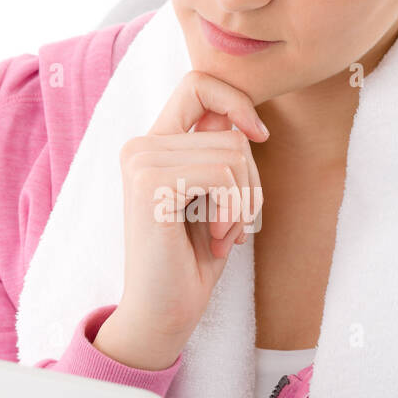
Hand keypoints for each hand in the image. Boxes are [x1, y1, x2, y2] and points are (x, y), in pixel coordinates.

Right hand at [95, 72, 266, 369]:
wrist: (163, 313)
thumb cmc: (192, 260)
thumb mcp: (214, 197)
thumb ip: (219, 154)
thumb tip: (242, 121)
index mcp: (152, 144)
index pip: (198, 84)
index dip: (237, 102)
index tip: (258, 136)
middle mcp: (139, 146)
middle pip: (231, 130)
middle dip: (250, 182)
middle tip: (233, 226)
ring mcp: (140, 162)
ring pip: (233, 154)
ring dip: (244, 203)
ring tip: (223, 236)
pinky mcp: (149, 184)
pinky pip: (223, 176)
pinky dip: (234, 212)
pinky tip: (215, 241)